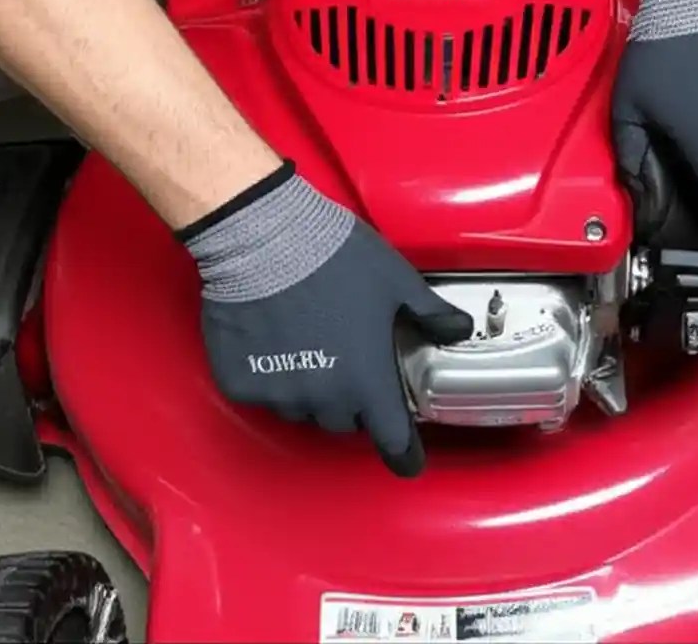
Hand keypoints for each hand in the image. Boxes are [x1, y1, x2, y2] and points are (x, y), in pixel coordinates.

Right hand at [180, 161, 472, 476]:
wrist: (261, 236)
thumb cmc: (334, 256)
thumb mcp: (396, 281)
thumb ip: (430, 313)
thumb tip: (457, 328)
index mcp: (367, 380)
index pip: (392, 440)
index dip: (404, 454)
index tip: (408, 461)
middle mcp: (323, 397)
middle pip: (346, 420)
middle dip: (354, 399)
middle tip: (349, 359)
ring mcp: (278, 394)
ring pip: (304, 409)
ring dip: (312, 389)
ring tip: (309, 343)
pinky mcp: (240, 383)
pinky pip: (263, 394)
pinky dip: (270, 376)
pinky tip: (273, 341)